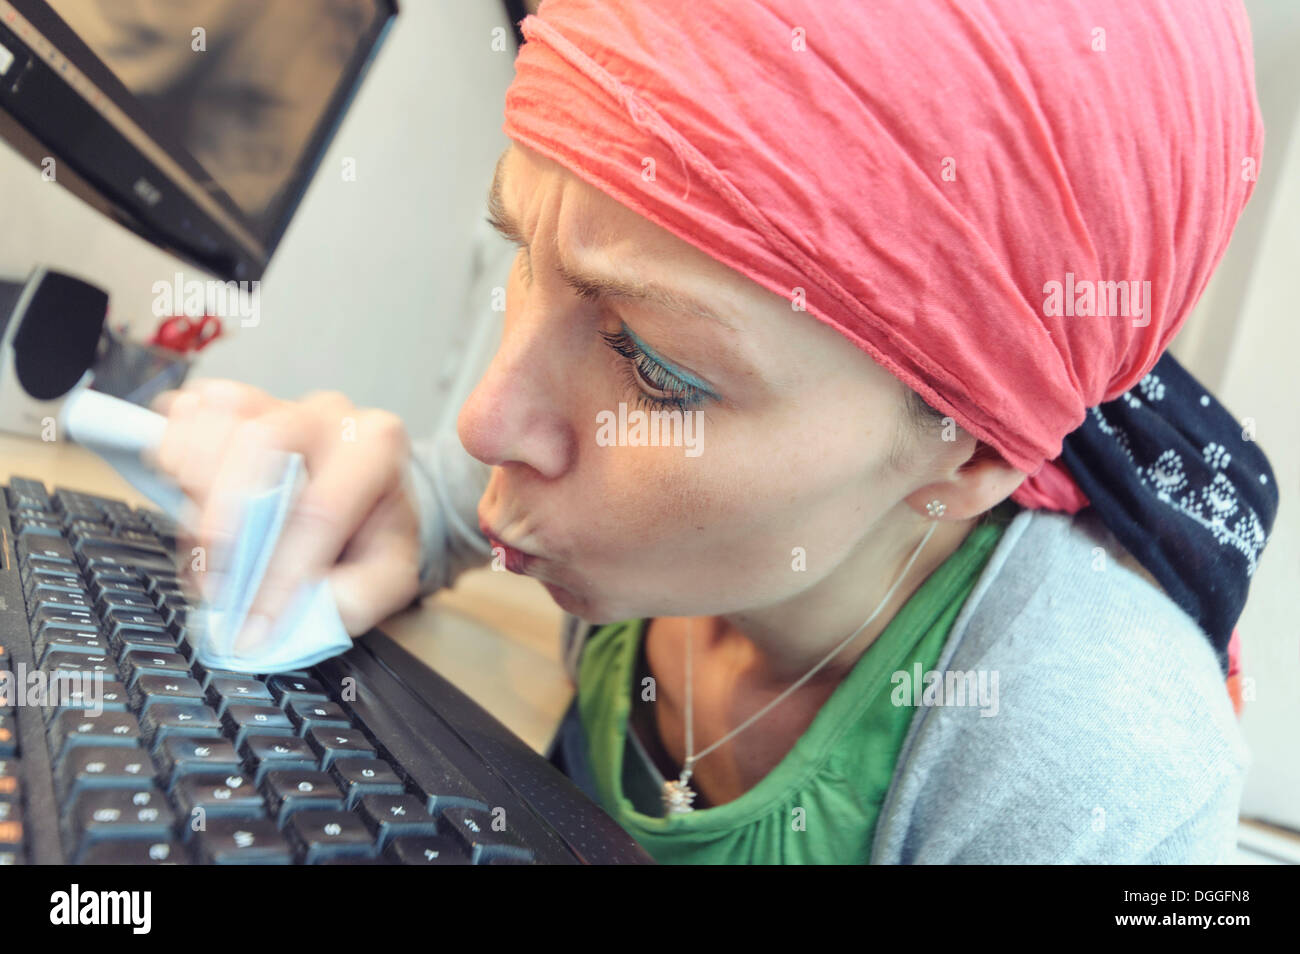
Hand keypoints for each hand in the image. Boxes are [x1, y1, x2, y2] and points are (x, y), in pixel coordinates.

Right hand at [145, 379, 420, 648]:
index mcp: (376, 449)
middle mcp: (328, 415)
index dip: (278, 575)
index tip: (253, 627)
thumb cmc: (374, 530)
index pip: (319, 510)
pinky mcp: (235, 402)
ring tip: (204, 543)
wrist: (367, 492)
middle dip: (226, 519)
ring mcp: (277, 402)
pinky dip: (175, 452)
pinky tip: (187, 491)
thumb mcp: (391, 573)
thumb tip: (304, 608)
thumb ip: (359, 596)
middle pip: (261, 441)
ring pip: (218, 423)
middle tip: (216, 584)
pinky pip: (189, 413)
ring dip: (196, 486)